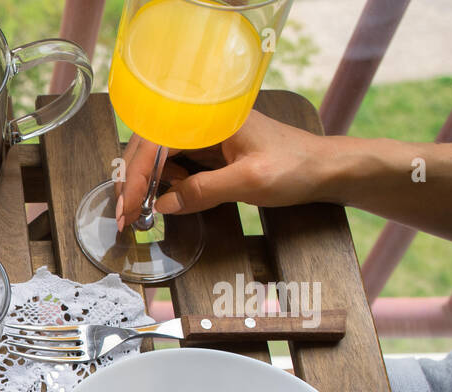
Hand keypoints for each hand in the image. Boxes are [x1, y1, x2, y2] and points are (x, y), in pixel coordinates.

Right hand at [114, 110, 331, 229]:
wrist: (326, 170)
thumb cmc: (296, 167)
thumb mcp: (249, 182)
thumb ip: (204, 191)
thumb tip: (164, 206)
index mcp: (210, 116)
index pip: (156, 140)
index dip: (136, 175)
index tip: (129, 208)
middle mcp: (203, 121)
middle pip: (150, 146)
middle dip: (133, 181)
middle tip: (125, 216)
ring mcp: (206, 136)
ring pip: (160, 157)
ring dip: (145, 185)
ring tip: (139, 213)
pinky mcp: (211, 153)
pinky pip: (177, 166)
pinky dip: (163, 186)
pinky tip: (160, 203)